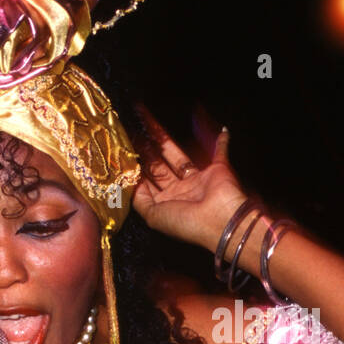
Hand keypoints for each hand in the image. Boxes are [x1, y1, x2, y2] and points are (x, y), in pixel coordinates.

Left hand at [131, 109, 251, 251]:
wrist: (221, 220)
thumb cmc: (187, 222)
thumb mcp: (153, 216)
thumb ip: (139, 199)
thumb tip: (130, 180)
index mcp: (166, 204)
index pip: (146, 183)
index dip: (135, 168)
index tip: (121, 151)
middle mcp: (180, 192)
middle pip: (159, 166)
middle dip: (145, 150)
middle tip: (131, 131)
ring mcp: (198, 180)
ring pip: (177, 155)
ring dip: (163, 138)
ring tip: (145, 121)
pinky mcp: (216, 170)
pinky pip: (220, 151)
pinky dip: (222, 142)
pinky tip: (221, 130)